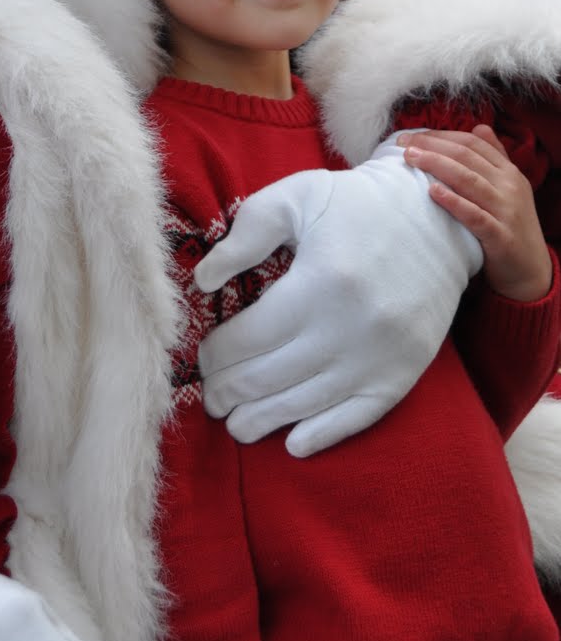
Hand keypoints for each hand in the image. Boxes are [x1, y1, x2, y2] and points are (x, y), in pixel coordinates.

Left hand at [193, 140, 482, 456]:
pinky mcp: (401, 376)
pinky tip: (292, 443)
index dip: (216, 354)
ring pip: (305, 405)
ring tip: (235, 423)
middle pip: (270, 377)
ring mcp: (378, 359)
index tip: (202, 356)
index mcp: (321, 282)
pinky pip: (356, 419)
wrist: (437, 221)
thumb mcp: (295, 197)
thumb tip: (203, 280)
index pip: (250, 337)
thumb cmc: (355, 205)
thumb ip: (244, 235)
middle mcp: (349, 329)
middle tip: (210, 396)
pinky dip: (321, 435)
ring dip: (263, 420)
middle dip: (229, 392)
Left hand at [399, 123, 552, 301]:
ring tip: (411, 158)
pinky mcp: (501, 236)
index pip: (473, 143)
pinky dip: (454, 202)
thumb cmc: (510, 226)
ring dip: (437, 165)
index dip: (441, 136)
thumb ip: (494, 157)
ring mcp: (507, 211)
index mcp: (509, 172)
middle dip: (433, 146)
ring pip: (469, 180)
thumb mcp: (507, 188)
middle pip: (467, 157)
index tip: (412, 135)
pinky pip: (475, 216)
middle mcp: (509, 186)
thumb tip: (479, 126)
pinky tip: (433, 192)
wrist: (531, 271)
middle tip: (403, 143)